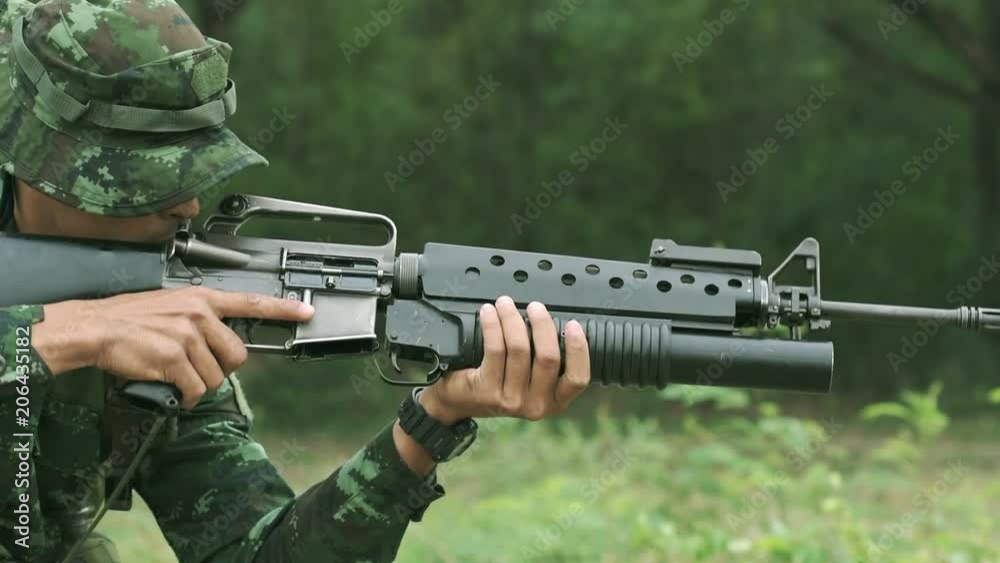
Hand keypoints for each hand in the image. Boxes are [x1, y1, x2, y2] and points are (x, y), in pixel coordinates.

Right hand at [32, 286, 313, 408]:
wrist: (96, 328)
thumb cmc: (130, 320)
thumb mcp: (171, 305)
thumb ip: (200, 318)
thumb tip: (219, 341)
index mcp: (202, 299)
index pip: (251, 302)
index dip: (283, 309)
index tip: (306, 312)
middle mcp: (200, 314)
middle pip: (237, 356)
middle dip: (221, 369)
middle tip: (198, 368)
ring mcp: (188, 336)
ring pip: (216, 376)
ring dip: (200, 385)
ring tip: (177, 375)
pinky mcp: (176, 358)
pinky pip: (196, 390)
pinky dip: (186, 397)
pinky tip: (172, 388)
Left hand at [419, 296, 590, 424]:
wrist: (461, 400)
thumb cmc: (500, 383)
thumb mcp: (531, 380)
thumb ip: (546, 361)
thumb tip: (552, 322)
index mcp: (554, 402)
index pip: (577, 378)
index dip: (578, 349)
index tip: (572, 324)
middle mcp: (536, 405)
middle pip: (548, 357)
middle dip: (542, 324)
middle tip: (535, 307)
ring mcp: (511, 401)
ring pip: (519, 349)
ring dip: (512, 319)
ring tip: (505, 304)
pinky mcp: (488, 391)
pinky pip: (495, 349)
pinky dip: (493, 325)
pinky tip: (489, 313)